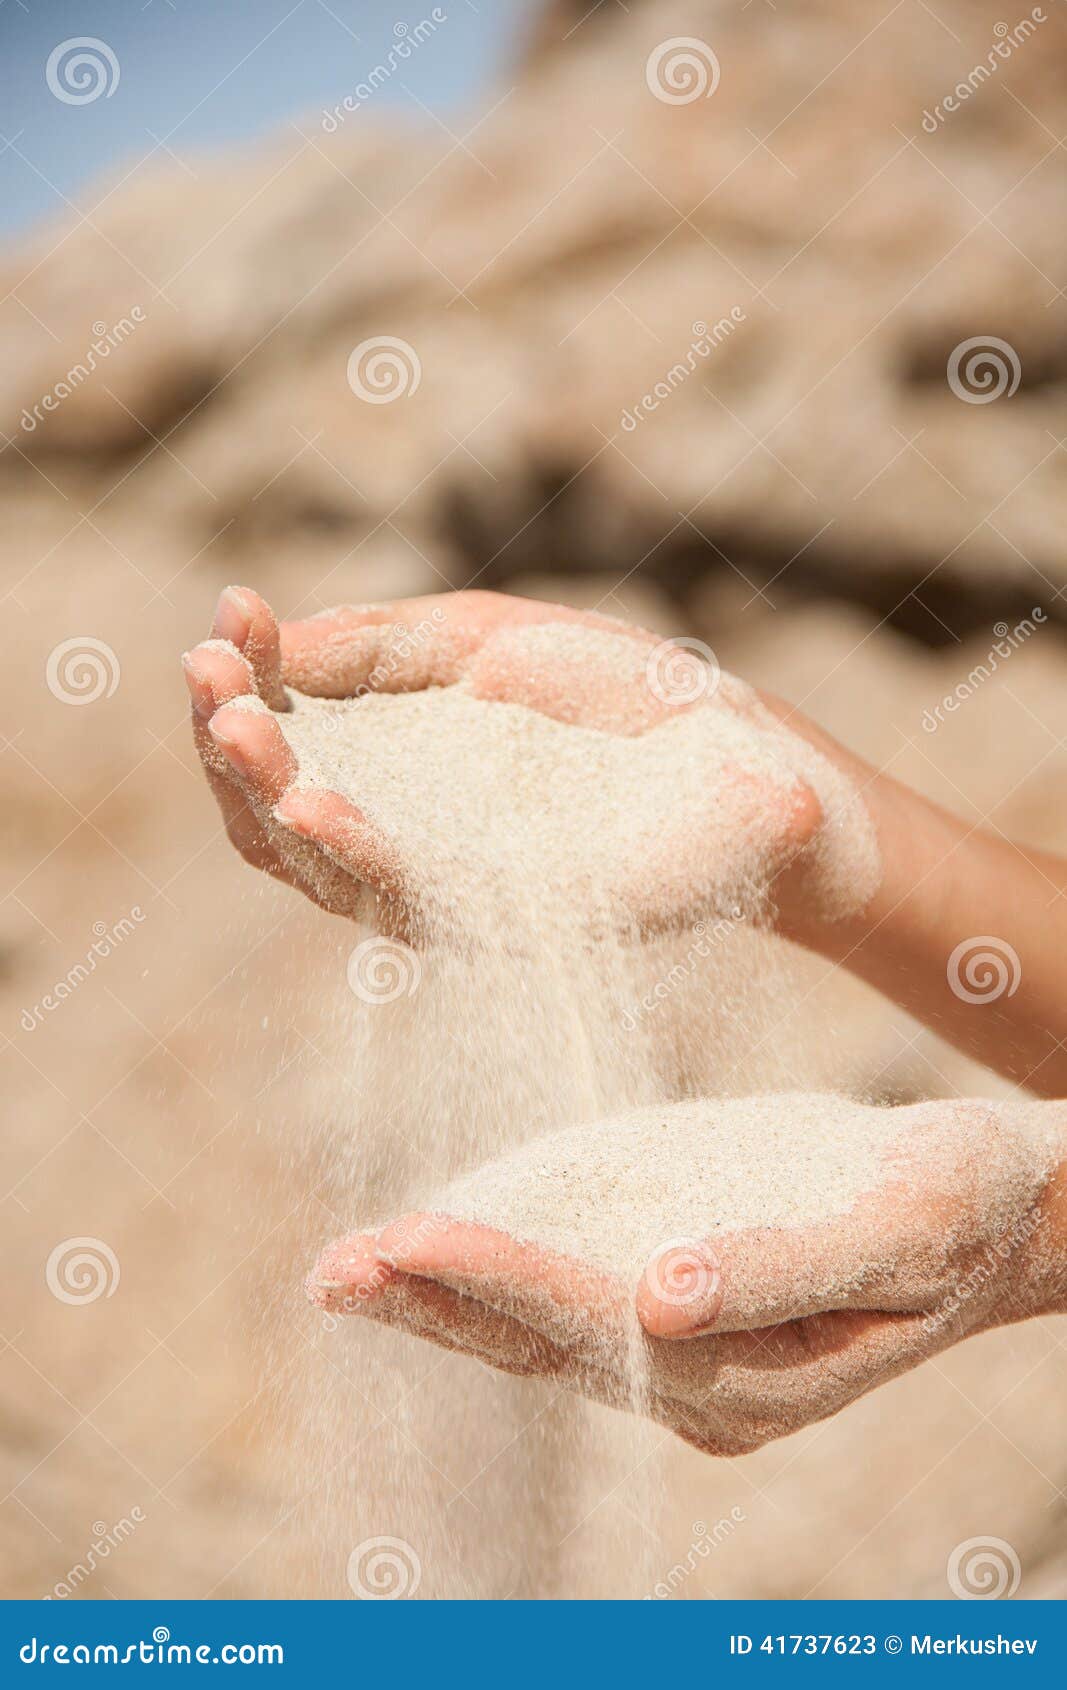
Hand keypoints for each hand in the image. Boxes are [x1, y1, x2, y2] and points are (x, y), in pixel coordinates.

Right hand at [182, 586, 858, 932]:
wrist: (744, 767)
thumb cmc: (624, 699)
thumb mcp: (489, 641)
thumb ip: (384, 648)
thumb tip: (270, 642)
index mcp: (393, 764)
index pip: (287, 732)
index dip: (245, 675)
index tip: (232, 610)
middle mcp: (399, 833)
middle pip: (273, 805)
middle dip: (228, 735)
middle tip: (206, 672)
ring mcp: (439, 884)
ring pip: (312, 859)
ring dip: (263, 790)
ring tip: (231, 723)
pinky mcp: (490, 920)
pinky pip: (397, 894)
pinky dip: (348, 847)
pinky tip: (307, 797)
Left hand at [306, 1098, 1065, 1455]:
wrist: (996, 1208)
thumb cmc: (960, 1203)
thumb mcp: (896, 1226)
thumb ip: (779, 1269)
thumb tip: (661, 1296)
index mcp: (750, 1373)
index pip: (600, 1328)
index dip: (502, 1281)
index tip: (408, 1238)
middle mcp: (702, 1382)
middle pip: (547, 1348)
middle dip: (439, 1305)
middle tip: (335, 1273)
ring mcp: (688, 1351)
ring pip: (544, 1334)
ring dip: (447, 1299)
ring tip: (350, 1270)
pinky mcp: (682, 1302)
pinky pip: (572, 1300)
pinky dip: (498, 1275)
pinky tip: (436, 1248)